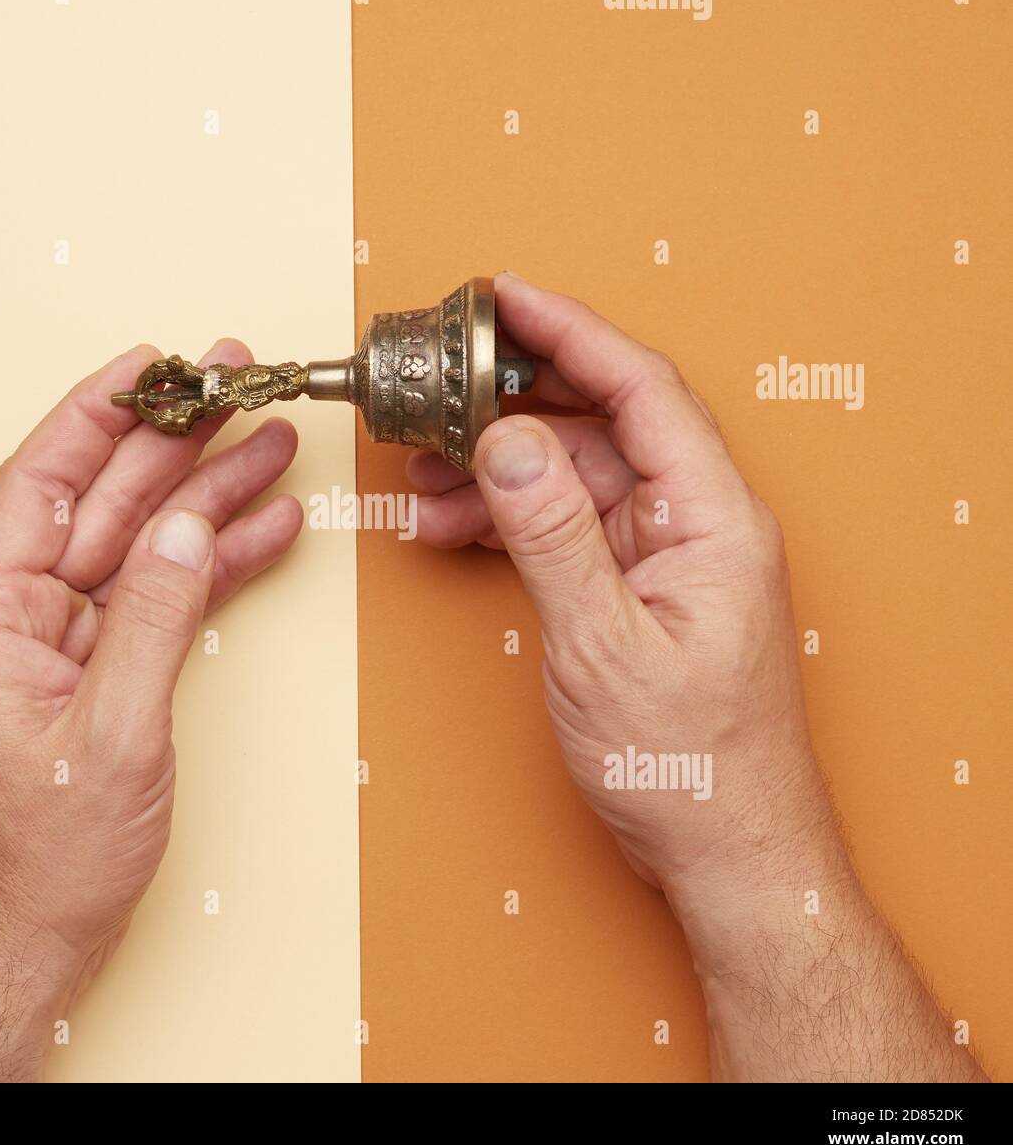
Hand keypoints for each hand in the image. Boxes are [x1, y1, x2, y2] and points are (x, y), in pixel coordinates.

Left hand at [0, 340, 301, 1080]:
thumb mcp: (109, 735)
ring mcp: (58, 647)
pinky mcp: (97, 677)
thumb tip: (181, 529)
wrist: (27, 948)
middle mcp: (15, 620)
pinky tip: (261, 533)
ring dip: (205, 500)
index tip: (151, 362)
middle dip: (173, 444)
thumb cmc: (41, 862)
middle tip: (237, 387)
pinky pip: (156, 602)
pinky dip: (208, 568)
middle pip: (101, 502)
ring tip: (272, 449)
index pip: (39, 481)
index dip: (97, 412)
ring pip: (139, 547)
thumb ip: (150, 619)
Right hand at [411, 272, 984, 1080]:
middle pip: (602, 420)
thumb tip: (506, 444)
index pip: (641, 388)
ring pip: (573, 473)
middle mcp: (694, 521)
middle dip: (513, 397)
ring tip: (423, 469)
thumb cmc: (688, 763)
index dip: (570, 332)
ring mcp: (664, 553)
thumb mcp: (604, 645)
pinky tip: (451, 526)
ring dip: (497, 465)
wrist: (722, 847)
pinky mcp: (635, 586)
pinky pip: (565, 526)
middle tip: (441, 382)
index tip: (505, 297)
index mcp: (712, 517)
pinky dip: (507, 520)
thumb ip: (553, 536)